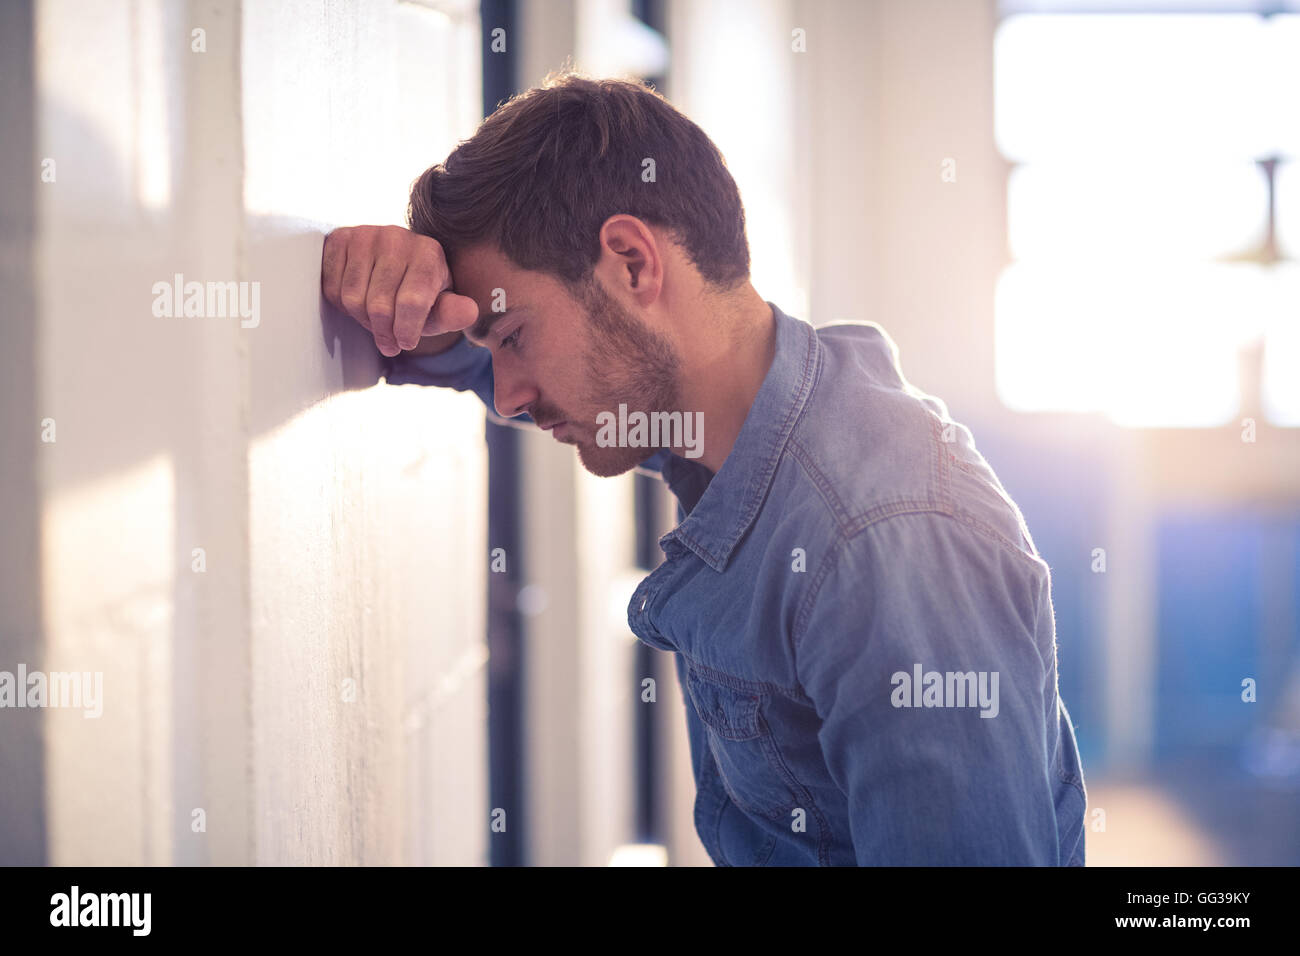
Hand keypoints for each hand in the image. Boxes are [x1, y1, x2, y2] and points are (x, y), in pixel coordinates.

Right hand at [321, 225, 477, 356]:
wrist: (392, 264)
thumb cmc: (419, 292)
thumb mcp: (439, 307)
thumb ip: (452, 313)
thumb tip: (469, 312)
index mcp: (428, 252)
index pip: (413, 302)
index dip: (406, 331)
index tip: (405, 344)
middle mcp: (397, 237)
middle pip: (380, 306)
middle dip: (383, 331)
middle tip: (389, 337)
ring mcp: (366, 234)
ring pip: (353, 299)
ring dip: (362, 319)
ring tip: (375, 317)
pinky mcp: (339, 238)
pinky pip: (332, 287)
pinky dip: (341, 304)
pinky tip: (358, 299)